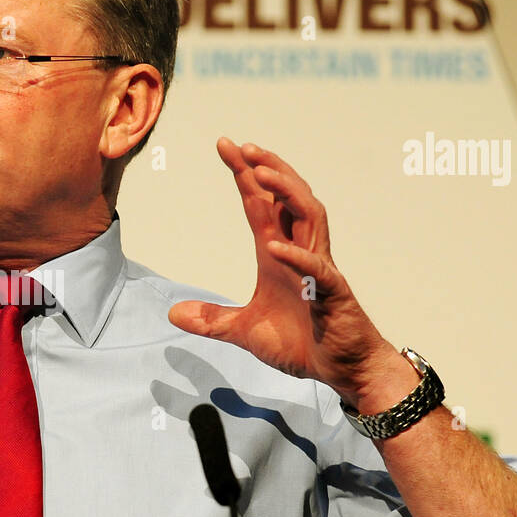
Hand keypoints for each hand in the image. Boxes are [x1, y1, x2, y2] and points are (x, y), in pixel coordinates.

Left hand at [168, 138, 403, 408]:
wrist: (343, 371)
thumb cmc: (304, 344)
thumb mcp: (246, 332)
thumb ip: (213, 321)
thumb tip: (173, 313)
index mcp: (279, 255)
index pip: (261, 206)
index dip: (245, 175)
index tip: (225, 146)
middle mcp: (301, 253)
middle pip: (290, 198)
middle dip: (268, 169)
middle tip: (243, 146)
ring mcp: (321, 271)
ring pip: (310, 218)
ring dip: (287, 194)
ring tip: (261, 174)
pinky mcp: (335, 296)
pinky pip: (319, 270)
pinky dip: (296, 257)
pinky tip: (273, 247)